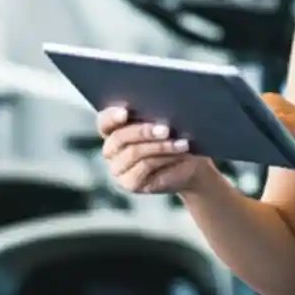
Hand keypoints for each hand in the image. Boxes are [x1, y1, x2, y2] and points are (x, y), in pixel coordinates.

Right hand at [96, 106, 212, 193]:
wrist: (189, 164)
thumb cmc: (174, 136)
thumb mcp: (164, 121)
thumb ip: (154, 114)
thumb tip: (157, 111)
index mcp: (113, 129)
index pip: (104, 121)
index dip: (112, 116)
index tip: (126, 112)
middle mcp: (111, 149)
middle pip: (119, 137)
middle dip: (143, 131)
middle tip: (166, 129)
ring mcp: (118, 168)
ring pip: (134, 152)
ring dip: (160, 146)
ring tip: (182, 143)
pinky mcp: (130, 183)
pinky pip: (145, 167)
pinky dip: (164, 157)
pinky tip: (179, 153)